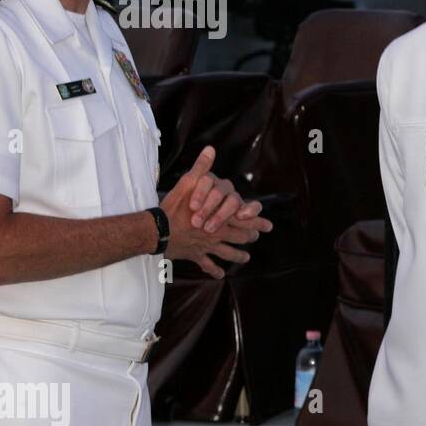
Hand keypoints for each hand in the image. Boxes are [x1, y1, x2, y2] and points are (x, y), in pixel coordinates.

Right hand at [159, 147, 272, 278]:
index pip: (243, 218)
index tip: (269, 226)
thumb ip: (201, 169)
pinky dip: (214, 270)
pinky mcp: (194, 255)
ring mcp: (206, 246)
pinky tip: (220, 276)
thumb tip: (210, 150)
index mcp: (219, 217)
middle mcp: (216, 233)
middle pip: (239, 236)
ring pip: (227, 253)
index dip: (256, 221)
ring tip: (245, 258)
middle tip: (257, 237)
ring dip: (237, 255)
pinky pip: (207, 265)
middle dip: (249, 237)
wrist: (156, 231)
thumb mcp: (186, 183)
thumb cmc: (172, 208)